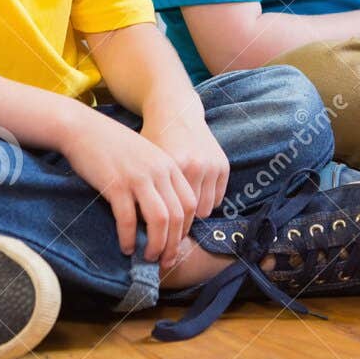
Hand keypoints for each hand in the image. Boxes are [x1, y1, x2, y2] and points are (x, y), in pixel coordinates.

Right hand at [54, 104, 200, 268]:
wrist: (82, 128)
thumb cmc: (111, 145)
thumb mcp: (144, 156)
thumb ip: (157, 179)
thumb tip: (162, 216)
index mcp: (168, 164)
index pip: (190, 203)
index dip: (186, 228)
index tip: (176, 243)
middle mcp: (158, 171)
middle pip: (178, 215)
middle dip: (174, 244)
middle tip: (165, 260)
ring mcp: (138, 178)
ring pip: (159, 220)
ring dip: (156, 245)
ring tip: (149, 257)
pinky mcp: (116, 185)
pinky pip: (129, 219)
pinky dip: (129, 237)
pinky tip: (125, 247)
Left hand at [139, 94, 229, 244]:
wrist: (175, 112)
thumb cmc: (151, 141)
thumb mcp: (142, 163)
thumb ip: (141, 193)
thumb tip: (136, 233)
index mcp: (172, 165)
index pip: (169, 212)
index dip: (160, 232)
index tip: (152, 245)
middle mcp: (195, 165)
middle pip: (189, 215)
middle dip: (178, 232)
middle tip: (168, 241)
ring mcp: (211, 165)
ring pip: (204, 211)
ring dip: (192, 216)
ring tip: (178, 216)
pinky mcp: (223, 165)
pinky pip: (216, 200)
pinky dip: (205, 203)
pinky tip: (191, 199)